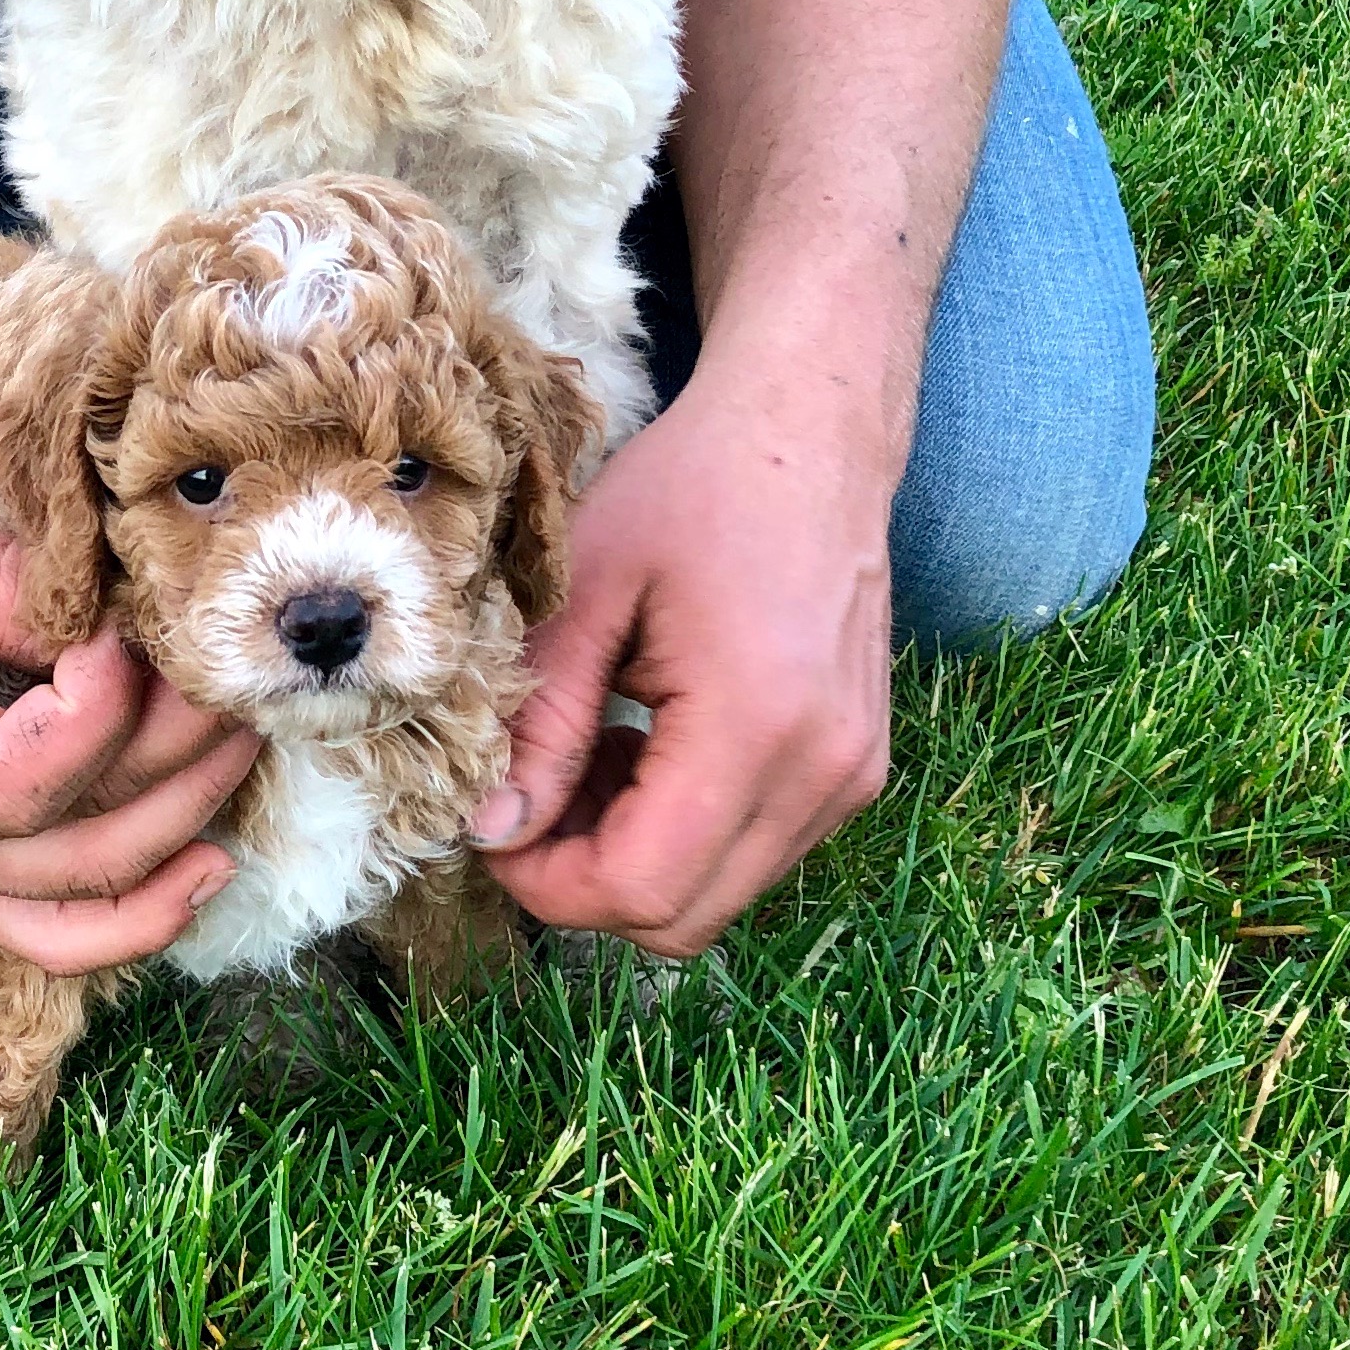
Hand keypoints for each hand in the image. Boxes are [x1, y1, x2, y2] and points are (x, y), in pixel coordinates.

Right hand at [0, 458, 257, 973]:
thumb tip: (105, 620)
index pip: (20, 784)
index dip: (101, 713)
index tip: (122, 623)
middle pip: (76, 843)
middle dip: (176, 754)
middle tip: (229, 664)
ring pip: (82, 899)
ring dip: (182, 821)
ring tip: (245, 734)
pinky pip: (55, 929)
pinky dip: (140, 915)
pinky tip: (210, 862)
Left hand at [469, 374, 895, 955]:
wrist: (810, 432)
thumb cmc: (693, 487)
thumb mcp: (586, 590)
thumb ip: (541, 719)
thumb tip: (493, 827)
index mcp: (757, 727)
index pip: (642, 887)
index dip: (548, 884)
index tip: (493, 828)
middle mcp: (823, 773)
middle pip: (684, 917)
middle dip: (584, 882)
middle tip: (526, 796)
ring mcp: (851, 775)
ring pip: (720, 894)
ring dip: (635, 857)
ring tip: (585, 755)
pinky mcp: (856, 766)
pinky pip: (757, 848)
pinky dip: (686, 829)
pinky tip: (642, 747)